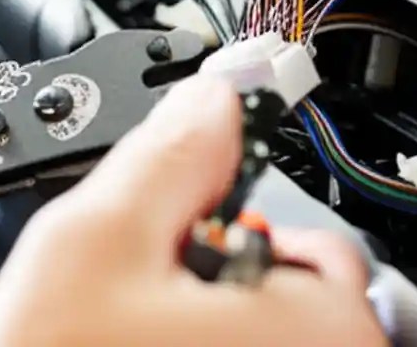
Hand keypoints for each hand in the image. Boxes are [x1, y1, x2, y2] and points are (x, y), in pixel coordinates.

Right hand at [0, 77, 387, 346]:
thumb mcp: (93, 240)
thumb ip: (169, 153)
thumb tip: (216, 94)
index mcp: (324, 330)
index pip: (315, 241)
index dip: (225, 229)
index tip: (172, 248)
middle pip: (287, 308)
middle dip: (213, 294)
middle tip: (132, 318)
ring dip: (198, 345)